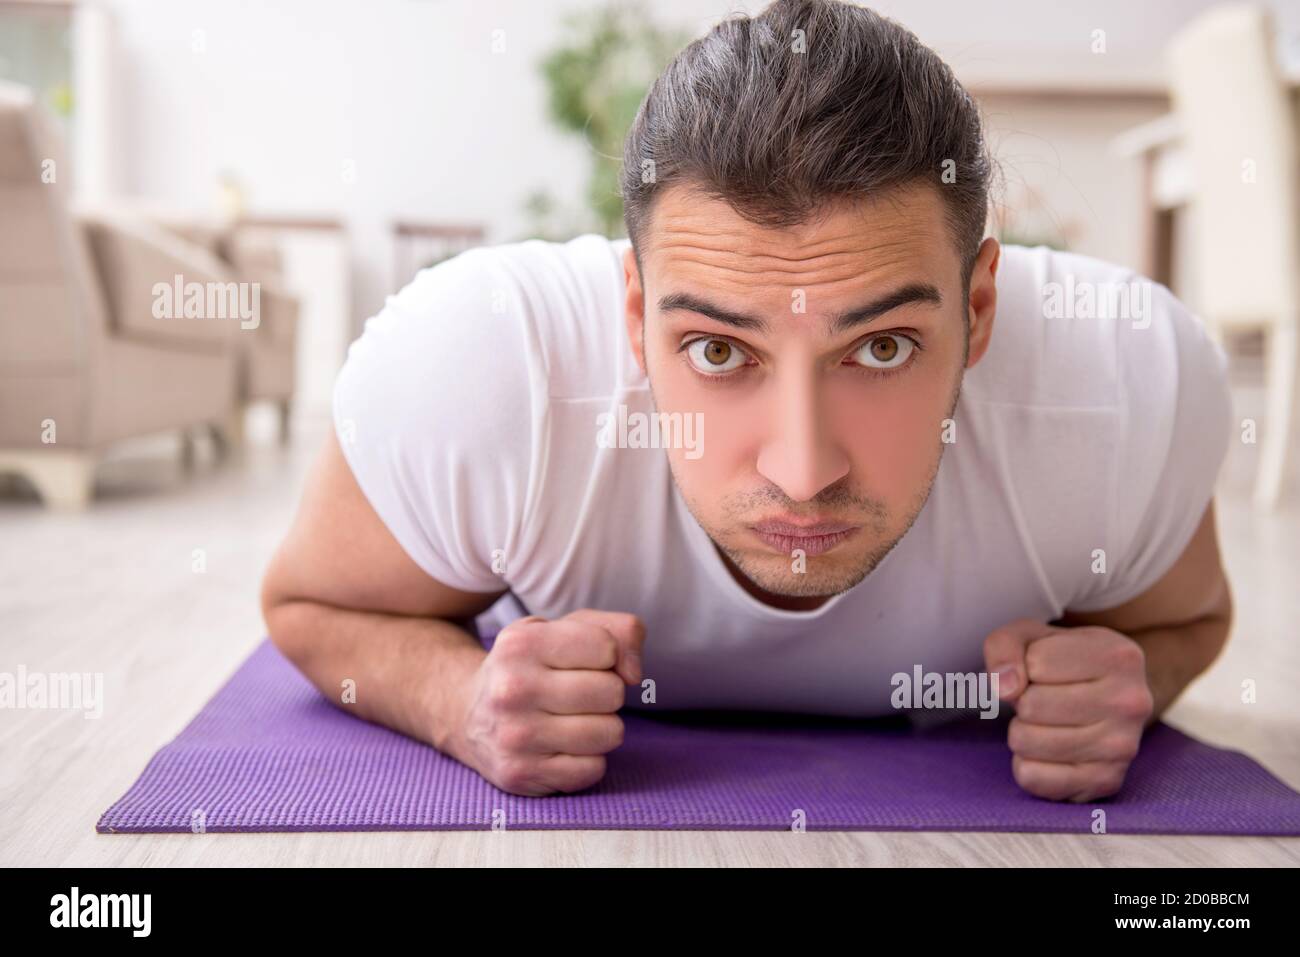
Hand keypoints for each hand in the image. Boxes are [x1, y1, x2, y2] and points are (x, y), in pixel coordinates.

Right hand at [444, 609, 645, 795]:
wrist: (466, 713)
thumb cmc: (530, 667)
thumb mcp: (564, 630)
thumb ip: (617, 631)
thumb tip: (635, 674)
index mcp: (522, 643)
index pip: (606, 647)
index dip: (607, 656)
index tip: (585, 662)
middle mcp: (512, 688)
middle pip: (612, 692)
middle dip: (607, 693)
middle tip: (578, 695)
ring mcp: (515, 735)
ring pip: (609, 733)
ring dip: (602, 728)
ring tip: (573, 720)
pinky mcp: (521, 774)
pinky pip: (593, 769)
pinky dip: (588, 759)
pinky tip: (562, 747)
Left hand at [983, 618, 1153, 801]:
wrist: (1111, 698)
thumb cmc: (1064, 663)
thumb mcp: (1032, 637)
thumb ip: (1005, 646)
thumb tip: (1006, 687)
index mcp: (1118, 656)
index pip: (1036, 664)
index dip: (1027, 667)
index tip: (1047, 670)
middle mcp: (1130, 703)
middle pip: (1031, 705)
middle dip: (1024, 701)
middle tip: (1045, 700)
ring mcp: (1122, 747)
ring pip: (1026, 742)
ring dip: (1022, 731)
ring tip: (1048, 722)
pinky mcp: (1105, 782)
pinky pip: (1032, 777)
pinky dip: (1026, 763)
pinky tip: (1049, 750)